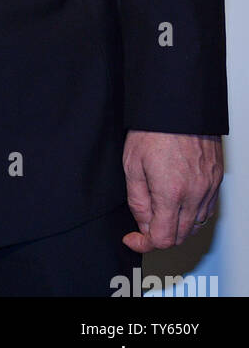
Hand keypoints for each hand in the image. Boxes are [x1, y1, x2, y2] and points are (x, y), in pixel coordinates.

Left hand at [122, 130, 222, 252]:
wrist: (178, 105)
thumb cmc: (154, 128)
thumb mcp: (131, 164)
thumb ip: (137, 200)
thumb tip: (142, 223)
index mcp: (171, 192)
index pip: (162, 238)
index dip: (144, 243)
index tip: (134, 238)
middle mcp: (194, 194)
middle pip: (180, 236)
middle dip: (160, 235)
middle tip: (144, 224)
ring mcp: (209, 187)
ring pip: (195, 225)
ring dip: (177, 226)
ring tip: (160, 211)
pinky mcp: (217, 180)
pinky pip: (207, 209)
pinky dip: (192, 214)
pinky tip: (179, 203)